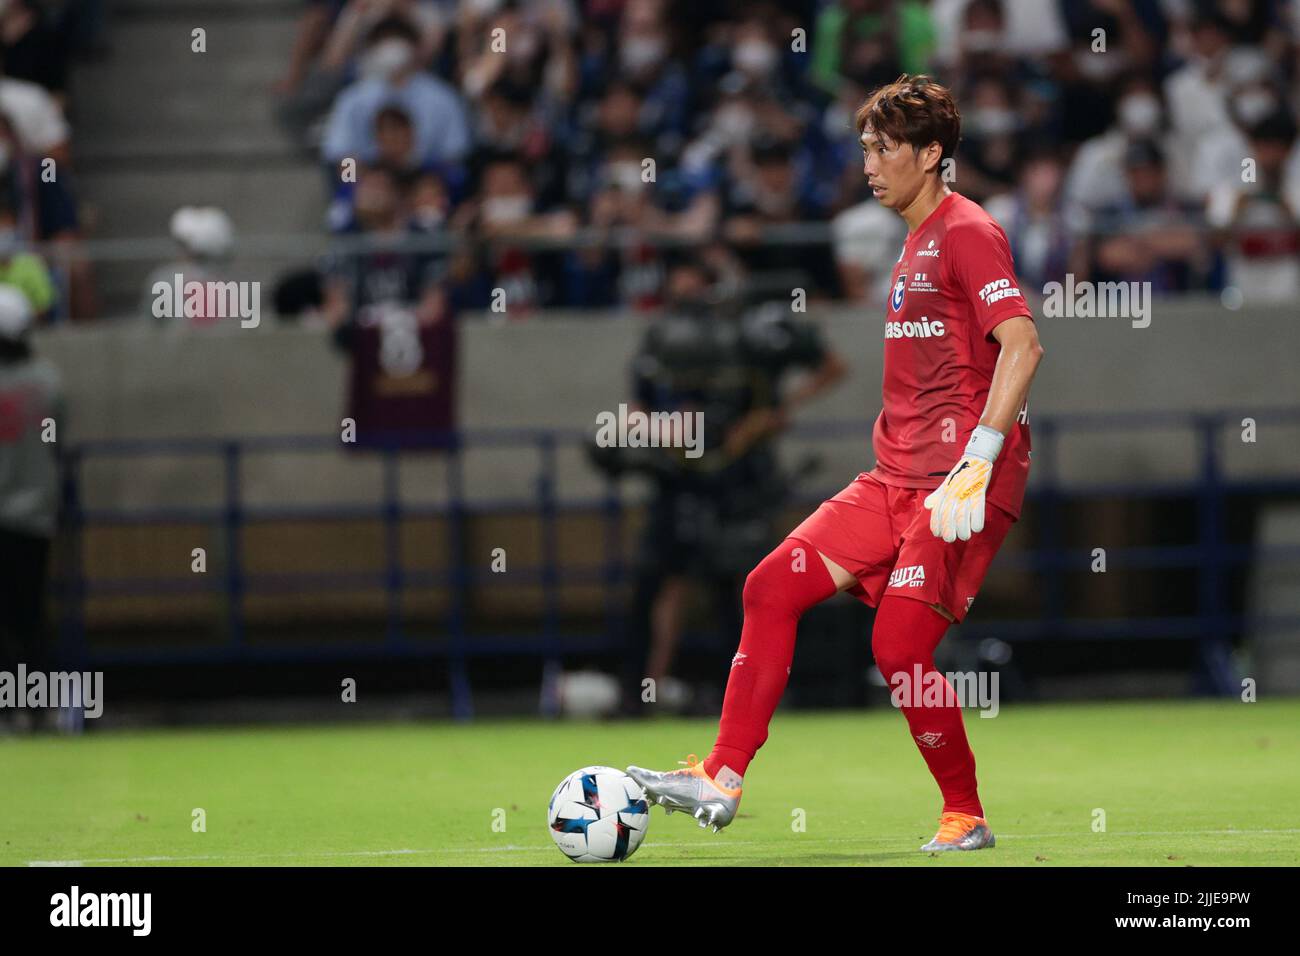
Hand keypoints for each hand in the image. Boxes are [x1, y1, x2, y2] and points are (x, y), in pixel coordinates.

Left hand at [923, 425, 1002, 541]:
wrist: (975, 459)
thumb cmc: (960, 474)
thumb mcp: (946, 484)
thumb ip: (937, 496)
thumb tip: (927, 505)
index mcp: (945, 492)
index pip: (938, 511)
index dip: (937, 524)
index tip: (937, 534)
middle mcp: (953, 494)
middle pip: (949, 515)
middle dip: (949, 530)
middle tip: (951, 539)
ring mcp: (966, 493)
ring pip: (963, 514)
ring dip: (963, 528)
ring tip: (964, 537)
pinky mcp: (978, 491)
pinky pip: (978, 508)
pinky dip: (977, 520)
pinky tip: (977, 528)